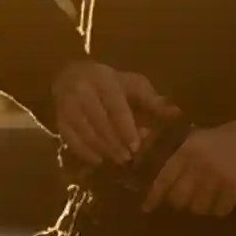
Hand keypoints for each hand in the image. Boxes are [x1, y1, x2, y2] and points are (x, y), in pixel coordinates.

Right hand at [52, 60, 179, 165]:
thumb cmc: (109, 82)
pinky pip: (70, 139)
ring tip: (118, 160)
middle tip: (128, 158)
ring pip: (85, 132)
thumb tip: (175, 114)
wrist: (71, 75)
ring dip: (102, 149)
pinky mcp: (59, 119)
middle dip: (115, 143)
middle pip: (99, 123)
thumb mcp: (131, 84)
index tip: (136, 146)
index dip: (126, 128)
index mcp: (103, 81)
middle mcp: (82, 92)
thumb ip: (151, 100)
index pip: (115, 107)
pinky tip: (98, 160)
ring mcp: (67, 106)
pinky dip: (85, 152)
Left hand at [141, 107, 235, 216]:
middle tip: (190, 199)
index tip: (146, 208)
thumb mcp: (208, 137)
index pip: (164, 178)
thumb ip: (188, 153)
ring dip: (203, 206)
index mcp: (189, 148)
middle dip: (182, 202)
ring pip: (198, 207)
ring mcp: (216, 177)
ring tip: (212, 196)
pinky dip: (221, 208)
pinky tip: (227, 199)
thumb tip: (170, 174)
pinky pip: (219, 210)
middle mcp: (198, 164)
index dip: (154, 196)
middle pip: (178, 198)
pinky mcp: (234, 189)